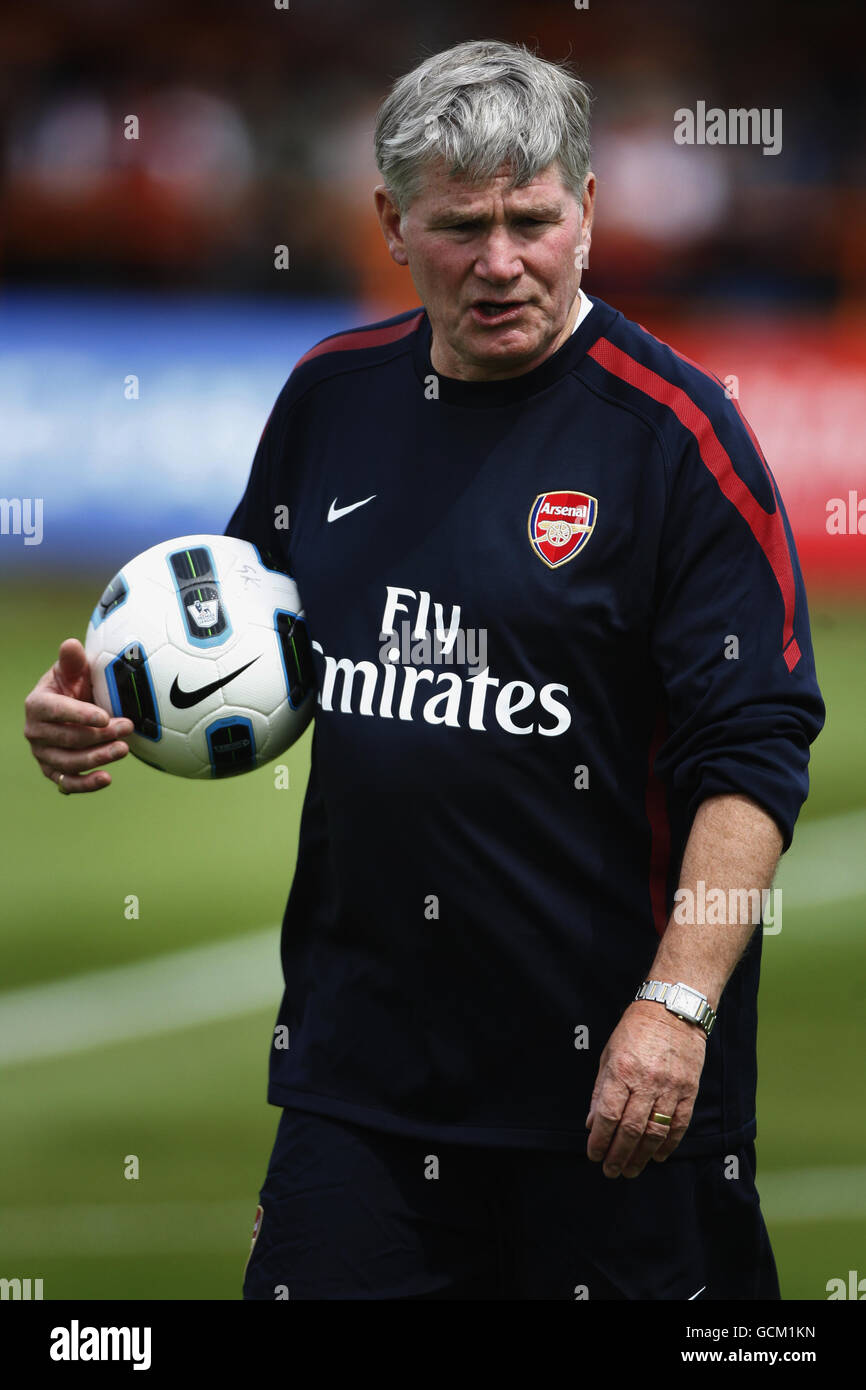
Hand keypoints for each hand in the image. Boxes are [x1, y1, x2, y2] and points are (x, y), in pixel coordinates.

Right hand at [24, 638, 134, 792]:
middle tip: (126, 728)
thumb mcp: (74, 670)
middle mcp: (35, 732)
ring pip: (68, 762)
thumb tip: (71, 644)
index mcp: (37, 704)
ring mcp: (43, 754)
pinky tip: (107, 779)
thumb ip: (72, 660)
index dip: (79, 715)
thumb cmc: (74, 685)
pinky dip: (86, 785)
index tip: (104, 717)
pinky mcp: (53, 770)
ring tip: (124, 750)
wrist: (73, 708)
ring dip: (97, 758)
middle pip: (67, 738)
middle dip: (99, 735)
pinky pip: (67, 782)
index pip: (56, 711)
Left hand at [585, 1000, 706, 1177]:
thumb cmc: (635, 1030)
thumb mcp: (609, 1054)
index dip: (599, 1140)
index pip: (607, 1114)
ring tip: (631, 1170)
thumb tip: (591, 1123)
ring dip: (641, 1156)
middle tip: (611, 1171)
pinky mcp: (689, 1090)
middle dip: (619, 1155)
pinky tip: (657, 1156)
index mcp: (622, 1070)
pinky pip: (679, 1124)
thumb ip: (600, 1090)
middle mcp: (646, 1081)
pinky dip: (668, 1144)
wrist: (673, 1011)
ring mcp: (670, 1087)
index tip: (593, 1154)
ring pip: (655, 1132)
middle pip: (631, 1129)